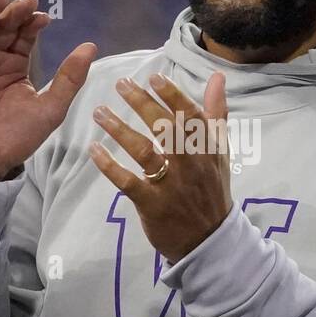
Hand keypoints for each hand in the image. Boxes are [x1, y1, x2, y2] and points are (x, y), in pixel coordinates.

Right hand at [0, 0, 94, 183]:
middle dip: (13, 13)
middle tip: (25, 0)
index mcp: (16, 65)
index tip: (44, 16)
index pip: (24, 35)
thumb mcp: (50, 109)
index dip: (32, 22)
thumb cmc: (18, 137)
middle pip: (1, 28)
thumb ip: (70, 79)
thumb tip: (91, 45)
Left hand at [88, 72, 232, 262]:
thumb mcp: (220, 152)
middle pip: (165, 128)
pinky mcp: (152, 204)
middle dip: (142, 104)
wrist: (209, 240)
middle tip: (120, 84)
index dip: (172, 95)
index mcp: (206, 148)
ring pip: (144, 151)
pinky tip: (94, 150)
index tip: (153, 77)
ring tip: (99, 112)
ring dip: (120, 129)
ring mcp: (171, 185)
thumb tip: (217, 77)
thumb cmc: (211, 190)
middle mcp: (190, 164)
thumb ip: (216, 113)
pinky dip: (110, 166)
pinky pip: (128, 182)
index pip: (190, 116)